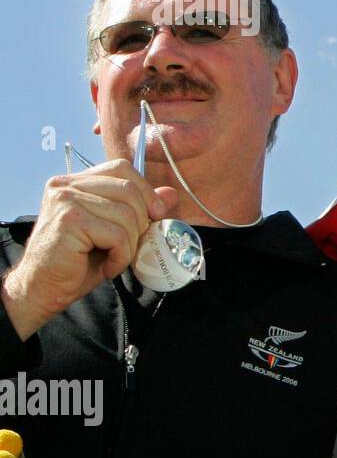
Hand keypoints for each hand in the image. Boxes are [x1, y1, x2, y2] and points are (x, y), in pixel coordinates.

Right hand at [1, 160, 179, 339]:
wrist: (43, 289)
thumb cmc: (78, 262)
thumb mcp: (115, 231)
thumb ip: (140, 210)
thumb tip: (171, 193)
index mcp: (75, 182)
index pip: (121, 168)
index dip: (145, 190)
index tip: (155, 215)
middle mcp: (66, 186)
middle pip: (129, 189)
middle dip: (140, 222)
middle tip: (130, 246)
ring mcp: (65, 201)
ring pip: (126, 214)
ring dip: (130, 244)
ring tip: (115, 259)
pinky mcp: (69, 221)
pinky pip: (117, 235)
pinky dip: (121, 256)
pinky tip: (107, 267)